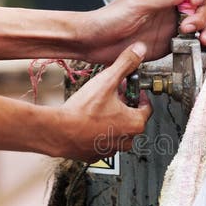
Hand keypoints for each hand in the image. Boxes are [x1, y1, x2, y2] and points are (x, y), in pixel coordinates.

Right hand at [52, 43, 151, 161]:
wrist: (58, 132)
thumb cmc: (82, 112)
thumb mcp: (106, 81)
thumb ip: (125, 64)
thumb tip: (139, 51)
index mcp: (135, 124)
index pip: (146, 107)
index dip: (138, 94)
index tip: (129, 88)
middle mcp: (126, 140)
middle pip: (132, 119)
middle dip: (124, 105)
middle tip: (112, 95)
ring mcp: (111, 150)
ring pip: (117, 131)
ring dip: (111, 119)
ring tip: (98, 107)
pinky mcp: (95, 155)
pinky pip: (102, 141)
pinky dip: (98, 132)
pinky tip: (88, 121)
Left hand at [78, 0, 205, 64]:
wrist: (92, 42)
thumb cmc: (107, 19)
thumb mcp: (137, 5)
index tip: (195, 2)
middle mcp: (169, 11)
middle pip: (200, 8)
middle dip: (201, 16)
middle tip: (188, 27)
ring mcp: (169, 29)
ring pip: (199, 26)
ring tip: (201, 39)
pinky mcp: (168, 46)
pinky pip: (190, 44)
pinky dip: (203, 45)